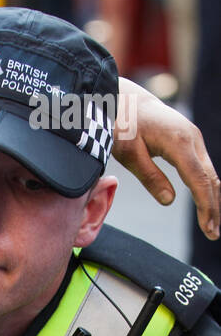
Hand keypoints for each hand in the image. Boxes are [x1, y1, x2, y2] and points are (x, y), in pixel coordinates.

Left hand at [115, 77, 219, 239]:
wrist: (127, 101)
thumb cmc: (124, 127)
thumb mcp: (131, 155)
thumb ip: (150, 178)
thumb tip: (170, 201)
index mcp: (179, 143)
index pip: (199, 180)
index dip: (205, 206)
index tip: (208, 228)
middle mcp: (192, 139)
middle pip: (210, 178)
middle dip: (213, 207)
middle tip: (213, 234)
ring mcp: (193, 138)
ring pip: (210, 173)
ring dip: (212, 199)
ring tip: (211, 225)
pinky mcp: (190, 140)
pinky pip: (203, 167)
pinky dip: (207, 187)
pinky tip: (206, 204)